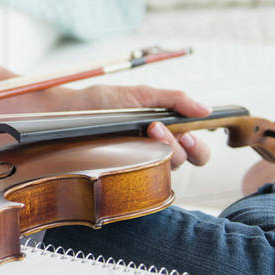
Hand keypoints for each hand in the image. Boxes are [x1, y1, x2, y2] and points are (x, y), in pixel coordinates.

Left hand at [69, 84, 212, 169]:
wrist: (67, 111)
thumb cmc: (102, 101)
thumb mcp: (139, 94)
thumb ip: (173, 99)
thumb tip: (206, 109)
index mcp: (166, 131)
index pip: (196, 149)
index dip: (199, 146)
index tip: (189, 134)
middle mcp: (157, 151)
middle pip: (188, 162)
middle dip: (182, 148)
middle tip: (161, 131)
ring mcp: (140, 163)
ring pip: (168, 170)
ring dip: (162, 150)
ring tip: (146, 130)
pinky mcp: (122, 174)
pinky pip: (142, 180)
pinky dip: (143, 166)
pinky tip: (132, 151)